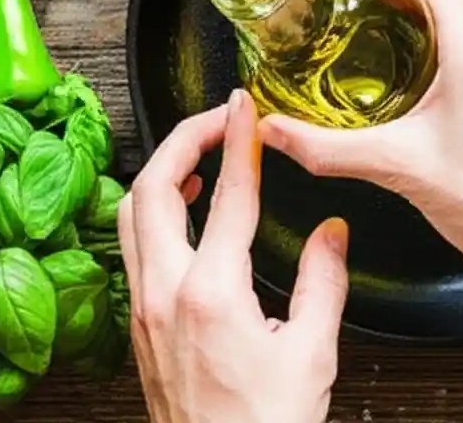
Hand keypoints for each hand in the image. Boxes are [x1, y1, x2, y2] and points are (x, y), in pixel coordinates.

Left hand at [119, 90, 349, 422]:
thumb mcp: (313, 355)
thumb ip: (324, 283)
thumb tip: (332, 232)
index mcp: (211, 294)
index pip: (226, 196)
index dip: (238, 141)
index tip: (244, 107)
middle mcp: (164, 295)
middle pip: (150, 188)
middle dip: (181, 140)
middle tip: (215, 120)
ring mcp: (144, 310)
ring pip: (130, 216)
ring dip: (158, 174)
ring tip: (193, 157)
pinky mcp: (139, 327)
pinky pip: (133, 248)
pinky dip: (151, 213)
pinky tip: (178, 216)